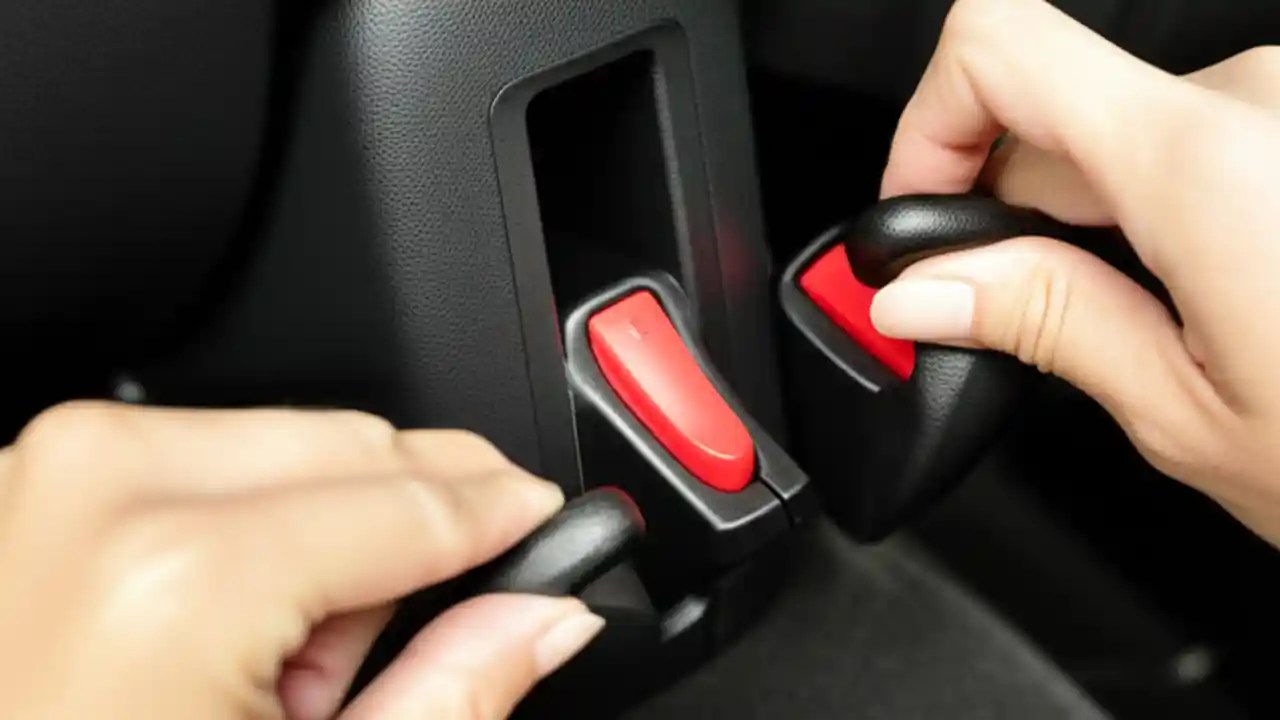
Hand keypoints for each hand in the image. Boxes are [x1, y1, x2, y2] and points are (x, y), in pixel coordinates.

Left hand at [0, 402, 602, 718]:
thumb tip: (541, 617)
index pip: (411, 503)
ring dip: (322, 523)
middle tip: (379, 650)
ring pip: (278, 436)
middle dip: (410, 524)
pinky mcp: (27, 484)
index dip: (504, 511)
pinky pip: (191, 453)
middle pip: (352, 443)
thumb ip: (452, 692)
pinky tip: (217, 624)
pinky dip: (239, 516)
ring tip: (274, 658)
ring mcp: (45, 475)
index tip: (544, 519)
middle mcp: (100, 491)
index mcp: (179, 579)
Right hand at [868, 0, 1279, 543]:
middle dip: (1000, 199)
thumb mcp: (1186, 416)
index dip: (925, 120)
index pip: (996, 46)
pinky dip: (1156, 207)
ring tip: (1132, 322)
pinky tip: (1194, 293)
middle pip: (1055, 105)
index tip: (917, 211)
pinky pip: (1198, 141)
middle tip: (992, 306)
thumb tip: (922, 287)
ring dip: (1089, 213)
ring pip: (1127, 131)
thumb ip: (1038, 323)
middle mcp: (1264, 105)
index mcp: (1206, 167)